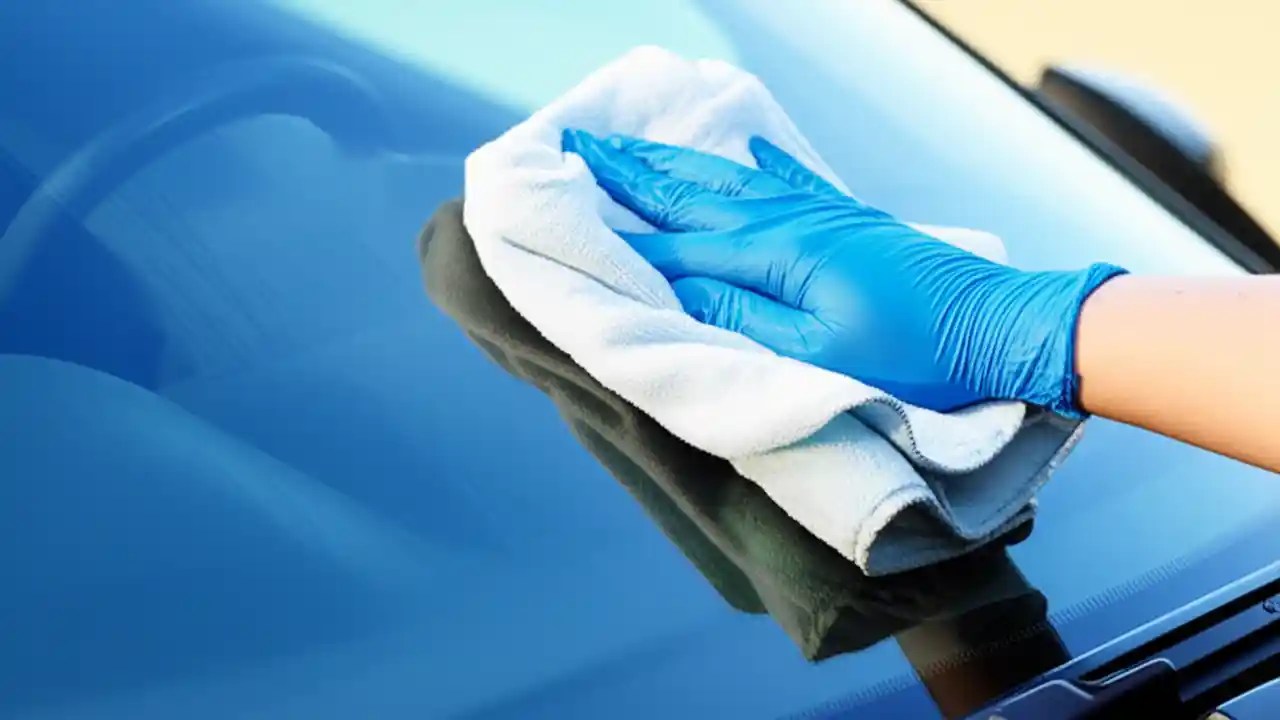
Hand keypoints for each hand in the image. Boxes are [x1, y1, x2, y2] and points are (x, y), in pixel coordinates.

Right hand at [562, 129, 1125, 415]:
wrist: (999, 324)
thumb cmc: (913, 355)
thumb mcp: (819, 358)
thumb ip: (741, 320)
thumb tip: (676, 288)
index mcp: (774, 255)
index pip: (676, 247)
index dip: (619, 236)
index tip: (565, 214)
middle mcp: (787, 220)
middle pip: (690, 192)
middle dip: (629, 173)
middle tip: (577, 147)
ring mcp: (819, 213)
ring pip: (727, 179)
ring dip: (674, 162)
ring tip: (632, 146)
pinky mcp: (846, 219)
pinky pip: (785, 178)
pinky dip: (755, 163)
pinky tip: (745, 148)